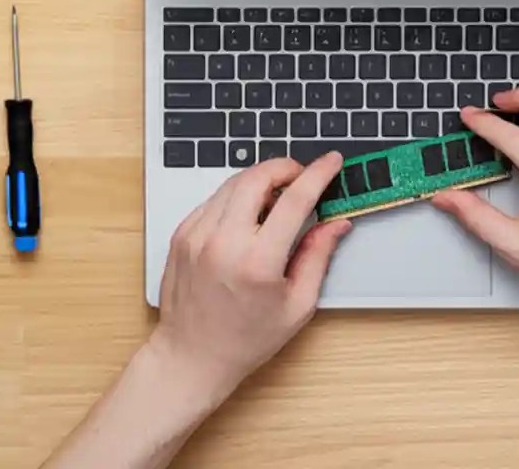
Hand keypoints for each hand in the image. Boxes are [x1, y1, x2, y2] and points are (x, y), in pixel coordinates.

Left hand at [148, 153, 351, 408]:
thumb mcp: (297, 305)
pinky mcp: (181, 234)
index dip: (318, 174)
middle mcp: (222, 242)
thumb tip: (337, 222)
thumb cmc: (246, 339)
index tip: (332, 161)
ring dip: (261, 180)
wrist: (191, 357)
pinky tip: (249, 216)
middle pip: (258, 177)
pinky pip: (214, 199)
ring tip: (277, 198)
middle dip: (286, 168)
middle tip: (302, 177)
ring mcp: (196, 235)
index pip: (294, 199)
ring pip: (233, 182)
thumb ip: (318, 256)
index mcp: (257, 262)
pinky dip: (236, 196)